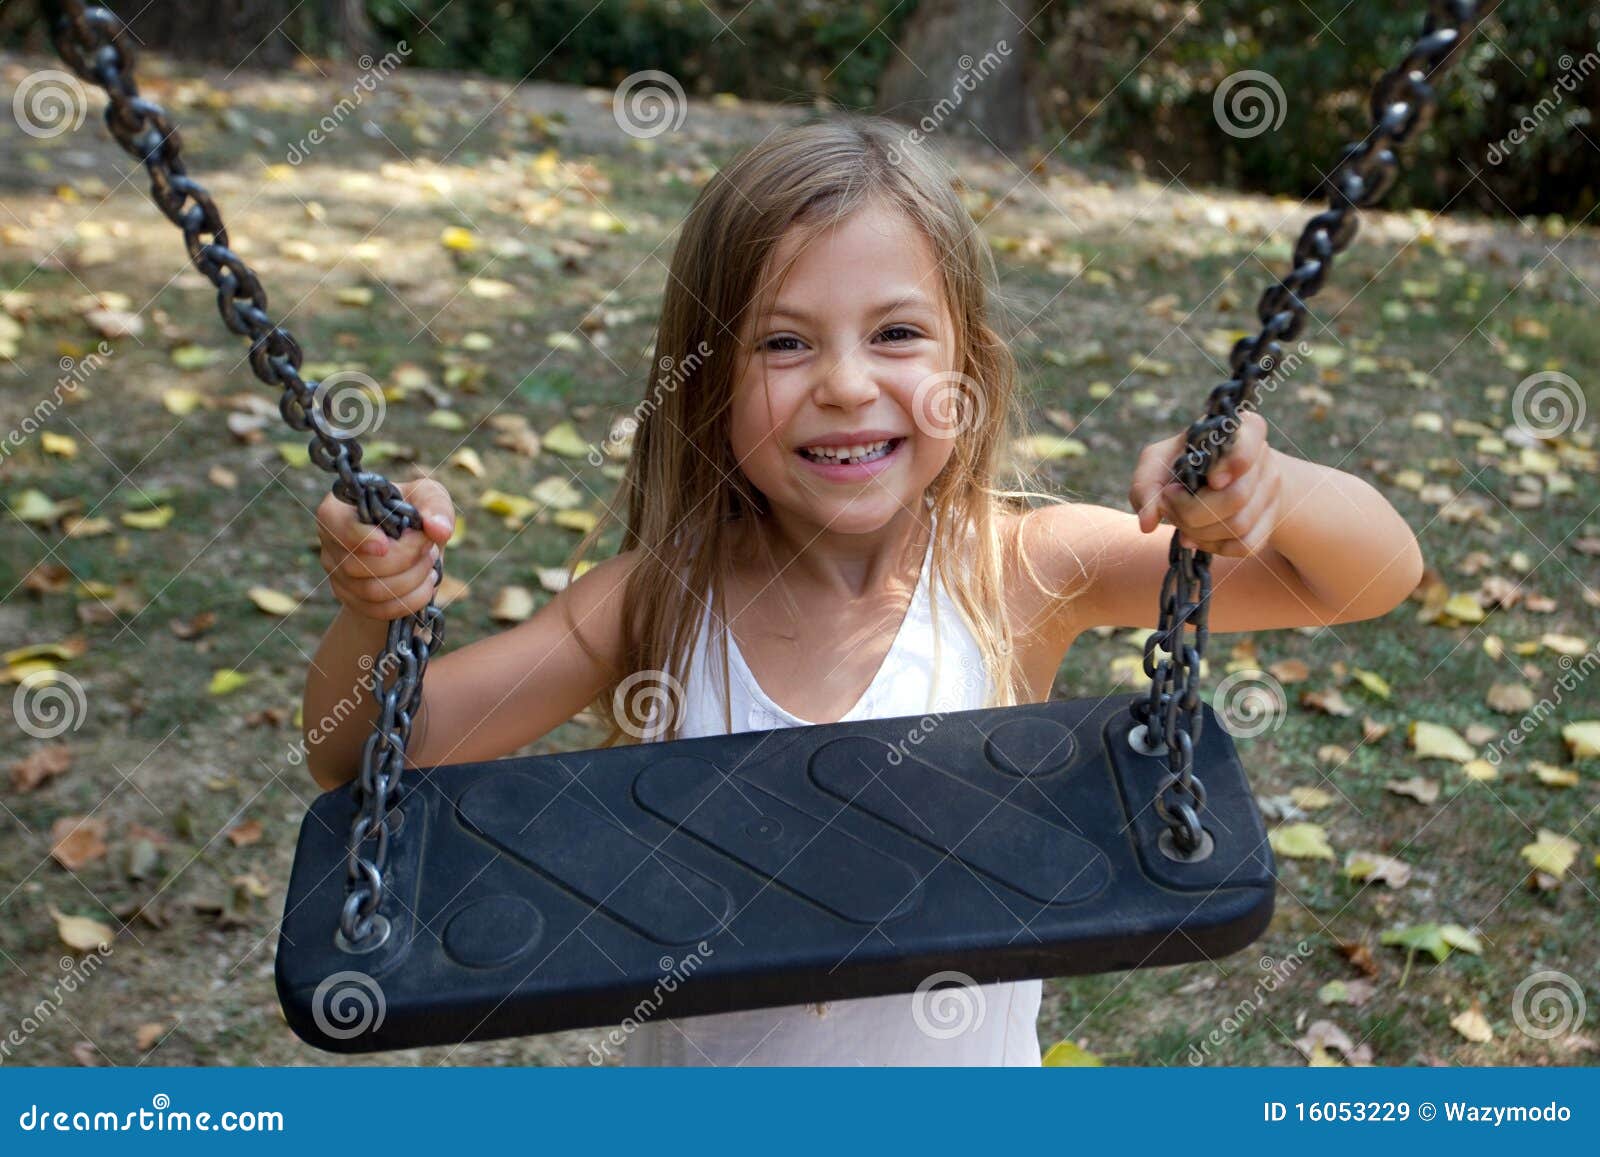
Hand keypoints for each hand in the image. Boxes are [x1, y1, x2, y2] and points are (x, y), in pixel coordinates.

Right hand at [316, 477, 454, 619]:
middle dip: (404, 558)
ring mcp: (338, 574)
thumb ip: (436, 506)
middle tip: (429, 547)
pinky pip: (380, 610)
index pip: (336, 526)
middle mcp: (331, 543)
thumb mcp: (428, 498)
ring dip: (412, 579)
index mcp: (339, 509)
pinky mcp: (352, 600)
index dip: (360, 538)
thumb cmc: (414, 515)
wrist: (411, 550)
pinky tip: (426, 585)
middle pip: (357, 564)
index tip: (386, 544)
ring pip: (371, 590)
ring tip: (429, 564)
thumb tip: (438, 529)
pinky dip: (411, 600)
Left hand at [1129, 410, 1283, 557]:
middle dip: (1192, 510)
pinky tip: (1196, 538)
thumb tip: (1148, 522)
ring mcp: (1270, 493)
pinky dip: (1214, 547)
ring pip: (1239, 525)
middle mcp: (1263, 458)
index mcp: (1243, 429)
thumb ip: (1147, 484)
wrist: (1214, 484)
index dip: (1234, 462)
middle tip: (1169, 506)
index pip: (1254, 437)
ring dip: (1199, 531)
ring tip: (1180, 523)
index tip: (1211, 480)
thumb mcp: (1159, 462)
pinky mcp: (1269, 524)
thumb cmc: (1183, 466)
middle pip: (1237, 496)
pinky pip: (1246, 546)